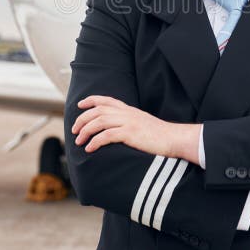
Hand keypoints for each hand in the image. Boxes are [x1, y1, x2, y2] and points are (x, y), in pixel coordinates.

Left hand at [71, 95, 198, 161]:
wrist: (174, 138)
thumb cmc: (159, 135)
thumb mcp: (142, 123)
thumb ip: (130, 122)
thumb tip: (117, 130)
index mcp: (129, 110)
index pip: (106, 100)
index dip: (91, 100)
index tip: (80, 105)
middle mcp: (127, 113)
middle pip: (98, 110)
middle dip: (82, 119)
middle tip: (74, 130)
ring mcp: (128, 122)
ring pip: (99, 121)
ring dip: (85, 131)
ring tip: (79, 141)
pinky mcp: (130, 134)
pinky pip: (107, 136)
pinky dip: (95, 142)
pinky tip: (90, 148)